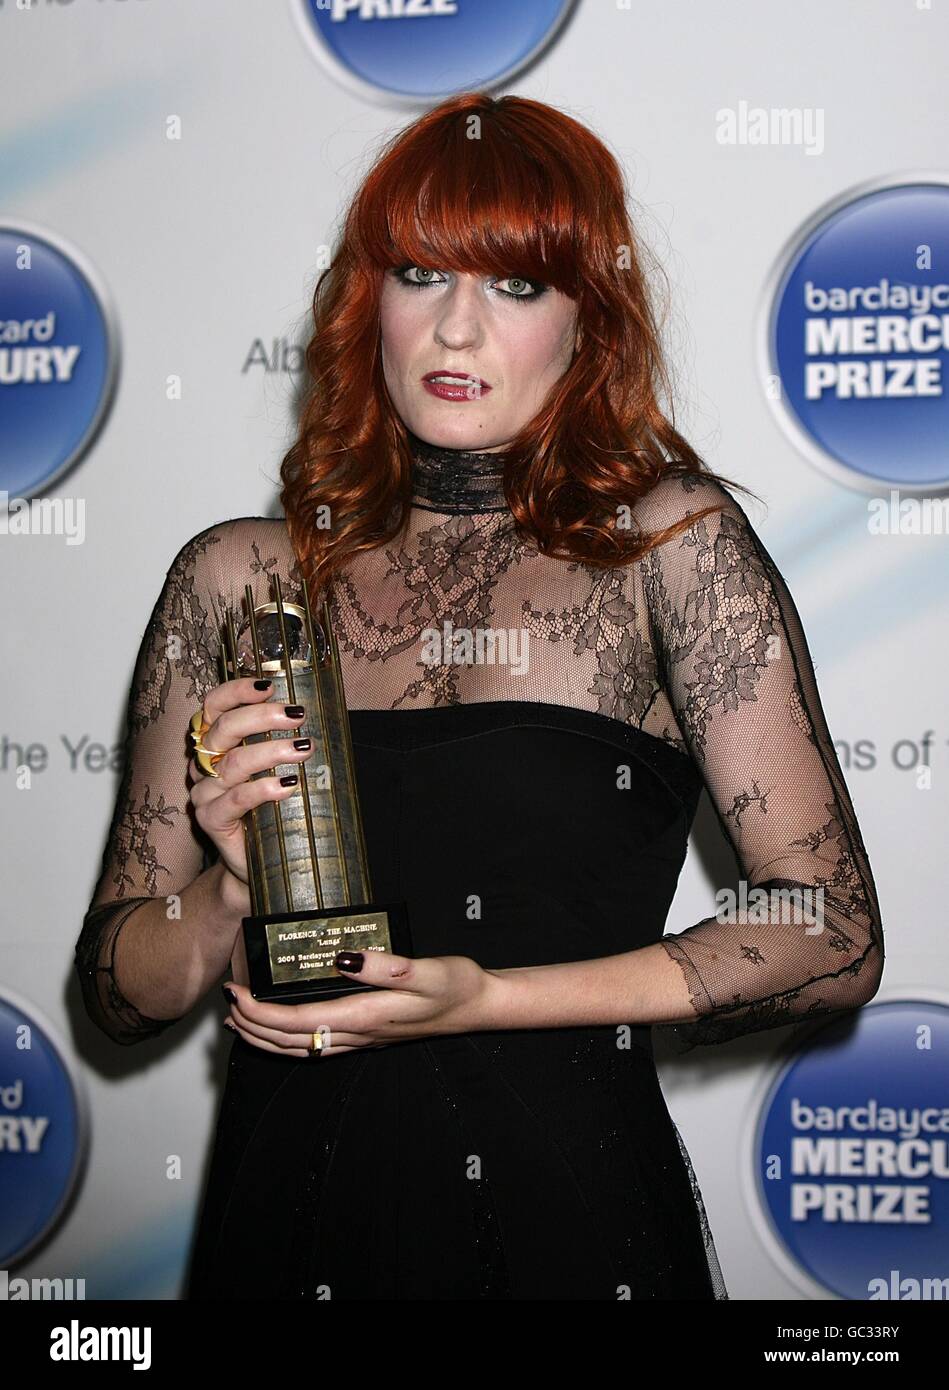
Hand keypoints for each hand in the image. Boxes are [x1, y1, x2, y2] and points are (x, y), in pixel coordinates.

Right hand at [187, 676, 312, 889]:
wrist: (258, 863)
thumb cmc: (270, 808)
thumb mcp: (274, 768)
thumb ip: (281, 741)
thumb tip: (311, 715)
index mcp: (214, 744)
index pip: (215, 707)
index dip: (237, 692)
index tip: (269, 685)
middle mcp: (203, 764)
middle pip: (224, 730)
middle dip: (262, 717)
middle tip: (297, 716)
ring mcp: (204, 793)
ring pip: (233, 763)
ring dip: (271, 751)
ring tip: (303, 749)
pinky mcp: (210, 821)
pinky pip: (234, 799)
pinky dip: (262, 789)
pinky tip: (287, 785)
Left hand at [221, 950, 502, 1057]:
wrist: (478, 1006)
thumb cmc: (454, 984)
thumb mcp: (423, 969)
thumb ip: (382, 965)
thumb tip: (342, 959)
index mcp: (364, 1015)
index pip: (297, 1021)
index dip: (260, 1011)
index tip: (235, 992)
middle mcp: (358, 1033)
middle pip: (291, 1040)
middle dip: (252, 1025)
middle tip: (227, 1000)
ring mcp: (362, 1039)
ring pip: (301, 1048)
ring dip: (265, 1038)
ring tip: (239, 1021)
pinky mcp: (368, 1035)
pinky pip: (318, 1046)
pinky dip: (290, 1040)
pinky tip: (285, 1029)